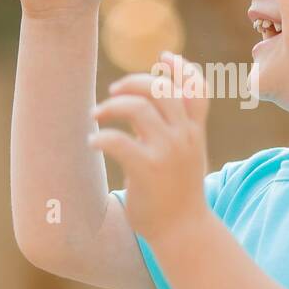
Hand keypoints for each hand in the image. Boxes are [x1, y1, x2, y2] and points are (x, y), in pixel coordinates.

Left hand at [90, 53, 211, 242]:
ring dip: (110, 107)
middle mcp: (184, 136)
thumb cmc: (177, 191)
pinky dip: (101, 137)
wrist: (183, 230)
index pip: (196, 88)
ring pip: (137, 108)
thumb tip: (146, 99)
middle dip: (133, 82)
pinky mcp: (148, 170)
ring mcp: (167, 152)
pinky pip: (119, 141)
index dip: (181, 68)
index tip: (163, 58)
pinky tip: (93, 143)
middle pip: (161, 89)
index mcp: (194, 131)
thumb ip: (173, 127)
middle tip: (113, 92)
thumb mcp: (186, 154)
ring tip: (96, 117)